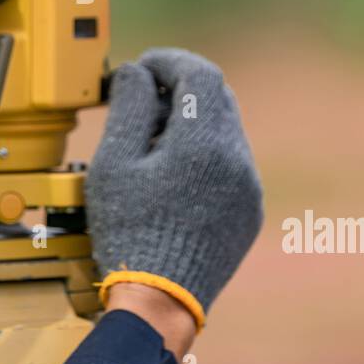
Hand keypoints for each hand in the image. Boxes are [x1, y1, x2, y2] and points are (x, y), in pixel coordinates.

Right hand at [85, 48, 262, 330]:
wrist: (160, 303)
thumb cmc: (130, 232)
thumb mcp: (114, 162)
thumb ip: (128, 106)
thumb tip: (136, 71)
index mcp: (204, 142)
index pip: (200, 73)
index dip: (169, 61)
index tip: (143, 66)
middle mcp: (237, 159)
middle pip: (217, 97)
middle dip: (181, 88)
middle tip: (143, 97)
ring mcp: (249, 187)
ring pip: (226, 129)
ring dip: (193, 121)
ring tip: (152, 141)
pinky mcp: (249, 210)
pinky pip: (231, 163)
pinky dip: (205, 153)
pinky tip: (172, 175)